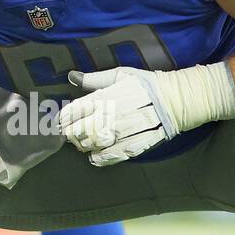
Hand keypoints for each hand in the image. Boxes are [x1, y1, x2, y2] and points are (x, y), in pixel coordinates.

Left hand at [57, 67, 179, 166]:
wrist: (173, 100)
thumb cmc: (145, 85)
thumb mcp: (120, 75)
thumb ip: (94, 79)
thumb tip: (72, 76)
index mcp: (105, 97)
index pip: (75, 110)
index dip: (63, 118)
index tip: (60, 121)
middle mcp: (111, 116)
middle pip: (79, 131)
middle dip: (70, 134)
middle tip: (70, 134)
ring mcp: (121, 133)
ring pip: (92, 145)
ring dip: (83, 145)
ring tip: (82, 143)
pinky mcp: (132, 147)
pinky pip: (109, 156)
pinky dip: (98, 158)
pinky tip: (94, 156)